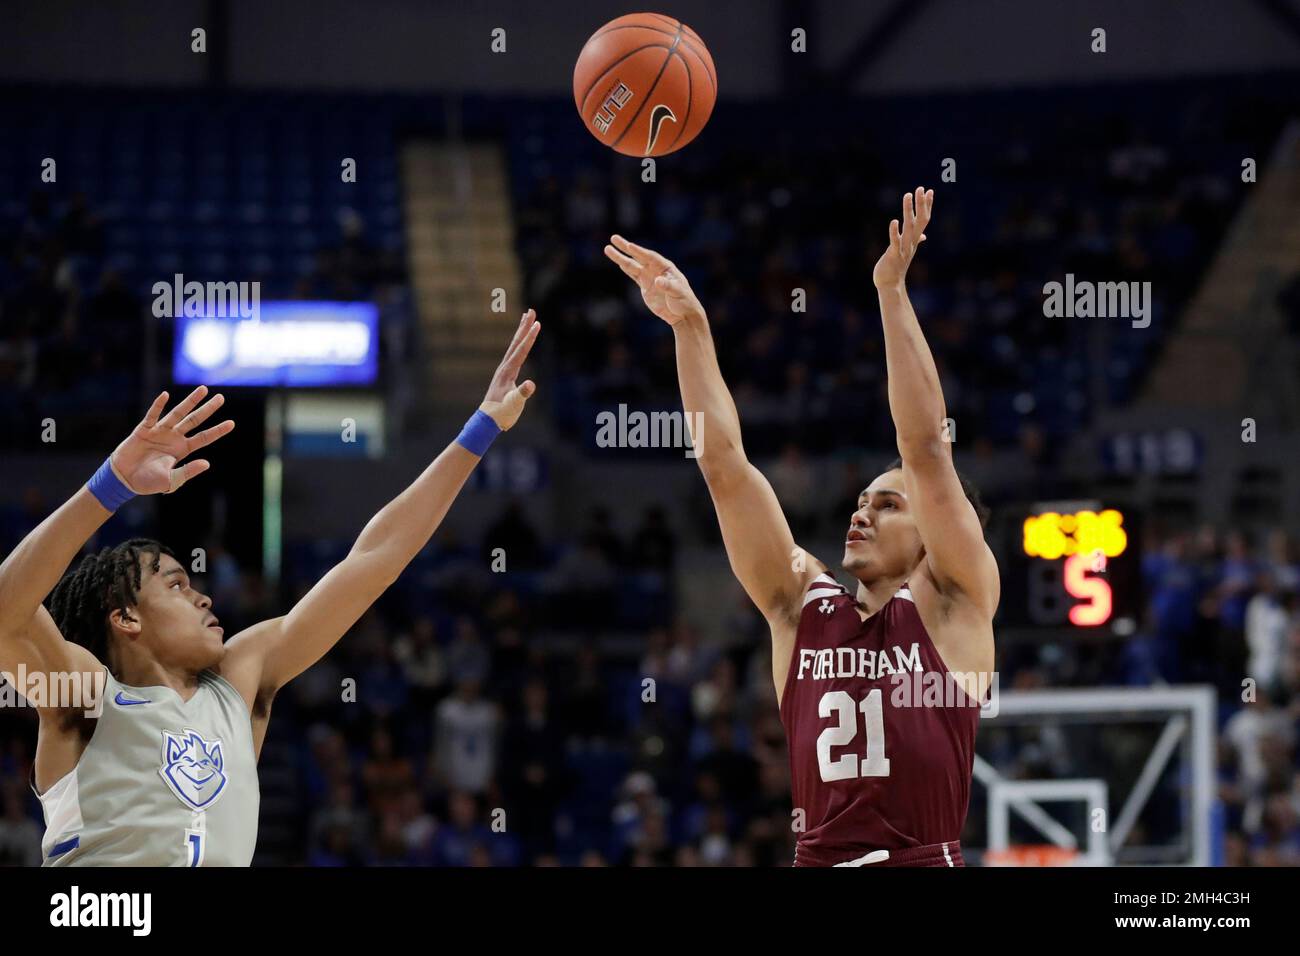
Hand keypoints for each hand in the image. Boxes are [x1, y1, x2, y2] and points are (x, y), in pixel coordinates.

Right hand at [110, 386, 234, 494]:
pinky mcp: (143, 430)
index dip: (218, 430)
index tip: (232, 423)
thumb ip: (188, 471)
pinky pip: (152, 416)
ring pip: (178, 413)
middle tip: (221, 398)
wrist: (124, 480)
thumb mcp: (172, 481)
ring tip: (203, 390)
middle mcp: (174, 438)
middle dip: (208, 409)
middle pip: (195, 420)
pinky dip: (158, 406)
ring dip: (190, 401)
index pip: (204, 438)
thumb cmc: (148, 482)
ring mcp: (160, 432)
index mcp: (183, 450)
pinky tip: (166, 395)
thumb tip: (207, 463)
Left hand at [479, 309, 539, 429]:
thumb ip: (522, 394)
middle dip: (525, 326)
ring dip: (521, 332)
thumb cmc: (502, 414)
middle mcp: (505, 367)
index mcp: (507, 371)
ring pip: (514, 346)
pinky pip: (515, 354)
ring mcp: (504, 370)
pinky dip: (520, 345)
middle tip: (531, 310)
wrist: (488, 421)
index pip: (521, 350)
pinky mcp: (506, 375)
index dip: (530, 337)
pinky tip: (522, 343)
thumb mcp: (513, 404)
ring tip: (527, 319)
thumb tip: (531, 384)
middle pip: (516, 342)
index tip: (538, 323)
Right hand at [605, 235, 704, 325]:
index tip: (629, 246)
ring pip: (632, 265)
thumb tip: (658, 281)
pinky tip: (619, 263)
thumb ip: (668, 286)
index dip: (639, 251)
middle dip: (626, 248)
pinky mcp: (645, 287)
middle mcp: (656, 269)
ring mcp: (650, 278)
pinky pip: (634, 275)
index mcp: (666, 268)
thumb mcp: (678, 293)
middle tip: (613, 238)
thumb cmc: (684, 302)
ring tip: (608, 249)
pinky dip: (626, 269)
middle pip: (638, 257)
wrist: (683, 314)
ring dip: (621, 258)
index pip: (650, 257)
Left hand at [873, 187, 932, 289]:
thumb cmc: (897, 267)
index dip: (927, 206)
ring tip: (908, 195)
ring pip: (908, 228)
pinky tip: (894, 221)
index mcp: (914, 240)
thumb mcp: (907, 251)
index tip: (929, 191)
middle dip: (921, 204)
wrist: (890, 285)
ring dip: (908, 211)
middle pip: (919, 221)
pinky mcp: (893, 256)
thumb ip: (916, 241)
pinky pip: (895, 242)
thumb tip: (924, 236)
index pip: (924, 220)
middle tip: (921, 188)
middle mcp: (911, 243)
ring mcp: (903, 249)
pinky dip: (895, 232)